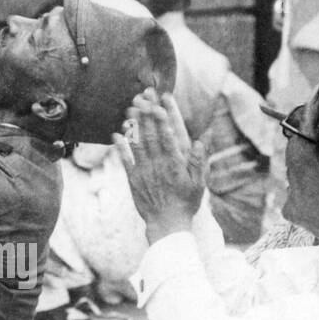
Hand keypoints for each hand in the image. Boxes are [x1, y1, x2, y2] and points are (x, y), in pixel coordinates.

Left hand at [113, 88, 206, 242]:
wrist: (167, 223)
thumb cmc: (186, 202)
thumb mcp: (199, 182)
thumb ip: (199, 161)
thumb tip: (201, 141)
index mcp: (176, 163)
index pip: (169, 134)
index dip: (164, 116)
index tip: (160, 101)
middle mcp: (159, 164)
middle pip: (151, 134)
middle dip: (147, 113)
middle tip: (143, 95)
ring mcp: (145, 171)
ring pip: (138, 143)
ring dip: (134, 125)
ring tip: (130, 107)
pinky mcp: (134, 179)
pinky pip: (125, 160)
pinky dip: (121, 147)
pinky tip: (117, 134)